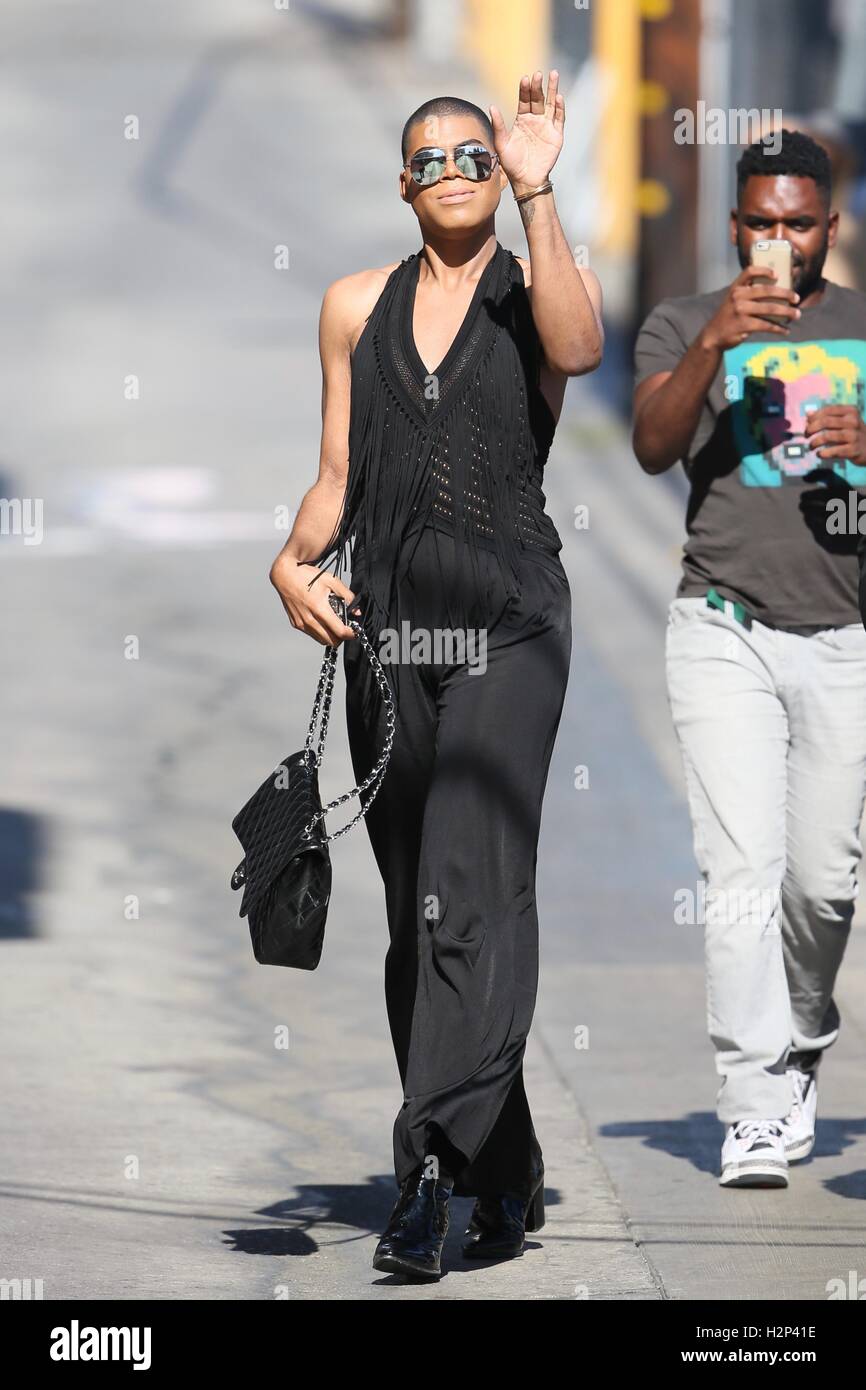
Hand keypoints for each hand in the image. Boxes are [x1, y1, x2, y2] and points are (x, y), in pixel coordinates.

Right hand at [269, 556, 360, 646]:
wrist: (284, 575)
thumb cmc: (307, 576)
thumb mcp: (331, 581)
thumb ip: (347, 596)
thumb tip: (357, 611)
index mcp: (319, 608)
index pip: (339, 632)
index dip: (350, 634)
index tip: (354, 631)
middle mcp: (309, 619)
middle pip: (331, 641)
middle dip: (341, 637)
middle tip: (344, 627)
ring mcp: (301, 623)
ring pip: (321, 640)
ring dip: (330, 636)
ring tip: (333, 623)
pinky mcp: (296, 624)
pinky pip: (312, 634)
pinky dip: (320, 631)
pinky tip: (321, 619)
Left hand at [489, 70, 563, 194]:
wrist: (526, 180)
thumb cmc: (511, 164)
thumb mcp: (501, 144)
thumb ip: (498, 126)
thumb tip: (492, 107)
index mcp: (522, 119)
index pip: (524, 100)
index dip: (525, 90)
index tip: (525, 79)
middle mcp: (535, 119)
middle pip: (538, 98)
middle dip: (538, 86)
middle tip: (538, 74)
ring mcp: (546, 126)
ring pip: (550, 104)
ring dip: (552, 89)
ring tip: (553, 74)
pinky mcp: (556, 135)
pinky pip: (559, 118)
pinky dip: (559, 108)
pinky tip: (558, 97)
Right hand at [699, 265, 800, 351]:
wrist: (713, 335)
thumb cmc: (729, 317)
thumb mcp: (733, 301)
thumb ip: (749, 294)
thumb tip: (778, 293)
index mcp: (736, 288)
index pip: (749, 272)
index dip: (764, 270)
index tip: (777, 274)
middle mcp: (737, 296)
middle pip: (767, 291)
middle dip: (785, 294)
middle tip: (796, 298)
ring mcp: (740, 311)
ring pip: (770, 309)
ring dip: (786, 312)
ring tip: (796, 315)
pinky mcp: (743, 325)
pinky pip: (766, 325)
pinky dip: (778, 328)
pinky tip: (785, 330)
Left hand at [804, 405, 865, 463]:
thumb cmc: (853, 433)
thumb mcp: (844, 421)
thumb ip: (827, 417)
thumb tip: (808, 414)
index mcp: (851, 411)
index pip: (828, 410)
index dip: (814, 417)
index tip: (807, 424)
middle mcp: (853, 421)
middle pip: (825, 422)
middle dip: (811, 428)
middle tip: (806, 435)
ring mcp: (854, 436)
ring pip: (828, 436)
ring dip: (815, 442)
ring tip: (811, 446)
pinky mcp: (854, 450)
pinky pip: (834, 451)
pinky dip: (824, 453)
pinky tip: (819, 454)